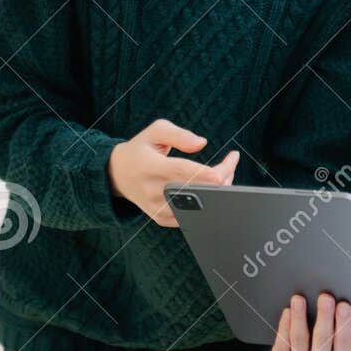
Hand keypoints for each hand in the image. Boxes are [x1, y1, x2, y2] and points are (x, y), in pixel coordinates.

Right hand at [107, 118, 238, 225]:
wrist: (119, 174)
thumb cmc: (142, 149)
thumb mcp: (156, 131)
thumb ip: (179, 135)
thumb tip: (202, 143)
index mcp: (151, 167)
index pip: (182, 172)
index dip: (207, 172)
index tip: (228, 163)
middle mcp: (153, 191)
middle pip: (196, 189)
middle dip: (222, 176)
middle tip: (232, 161)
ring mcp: (157, 208)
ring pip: (197, 206)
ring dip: (218, 190)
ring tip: (224, 172)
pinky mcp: (162, 219)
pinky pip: (192, 214)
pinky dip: (208, 202)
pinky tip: (213, 186)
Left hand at [268, 292, 350, 350]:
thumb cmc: (328, 345)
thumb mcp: (341, 343)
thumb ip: (344, 331)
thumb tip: (344, 306)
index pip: (345, 344)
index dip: (344, 324)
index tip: (343, 305)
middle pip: (322, 342)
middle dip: (324, 317)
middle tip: (325, 297)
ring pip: (299, 341)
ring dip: (299, 318)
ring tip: (299, 299)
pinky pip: (281, 347)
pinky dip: (284, 328)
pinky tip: (287, 312)